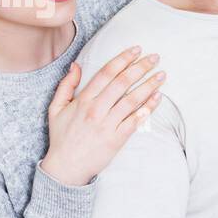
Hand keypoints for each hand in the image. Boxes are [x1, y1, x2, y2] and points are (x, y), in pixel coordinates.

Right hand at [40, 46, 164, 185]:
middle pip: (122, 83)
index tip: (136, 50)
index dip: (123, 59)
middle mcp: (96, 110)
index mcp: (83, 100)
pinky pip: (135, 120)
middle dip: (140, 67)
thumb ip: (66, 86)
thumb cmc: (62, 137)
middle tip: (155, 57)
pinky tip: (158, 98)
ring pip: (132, 100)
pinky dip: (148, 108)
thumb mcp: (56, 109)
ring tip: (162, 75)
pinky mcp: (117, 139)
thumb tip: (76, 65)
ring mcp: (108, 124)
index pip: (106, 73)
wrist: (66, 167)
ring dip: (148, 85)